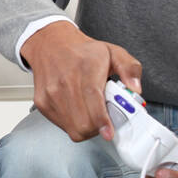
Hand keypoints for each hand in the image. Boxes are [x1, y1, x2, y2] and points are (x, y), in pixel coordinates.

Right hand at [21, 22, 141, 141]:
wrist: (50, 45)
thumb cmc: (82, 52)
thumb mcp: (113, 52)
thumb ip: (130, 68)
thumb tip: (135, 88)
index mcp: (85, 68)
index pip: (92, 100)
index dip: (101, 121)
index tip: (108, 132)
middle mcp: (65, 82)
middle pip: (82, 122)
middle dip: (98, 128)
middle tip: (105, 119)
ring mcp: (51, 94)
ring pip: (72, 128)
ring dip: (86, 128)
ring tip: (91, 113)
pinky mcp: (42, 103)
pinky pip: (62, 125)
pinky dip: (73, 124)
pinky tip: (78, 110)